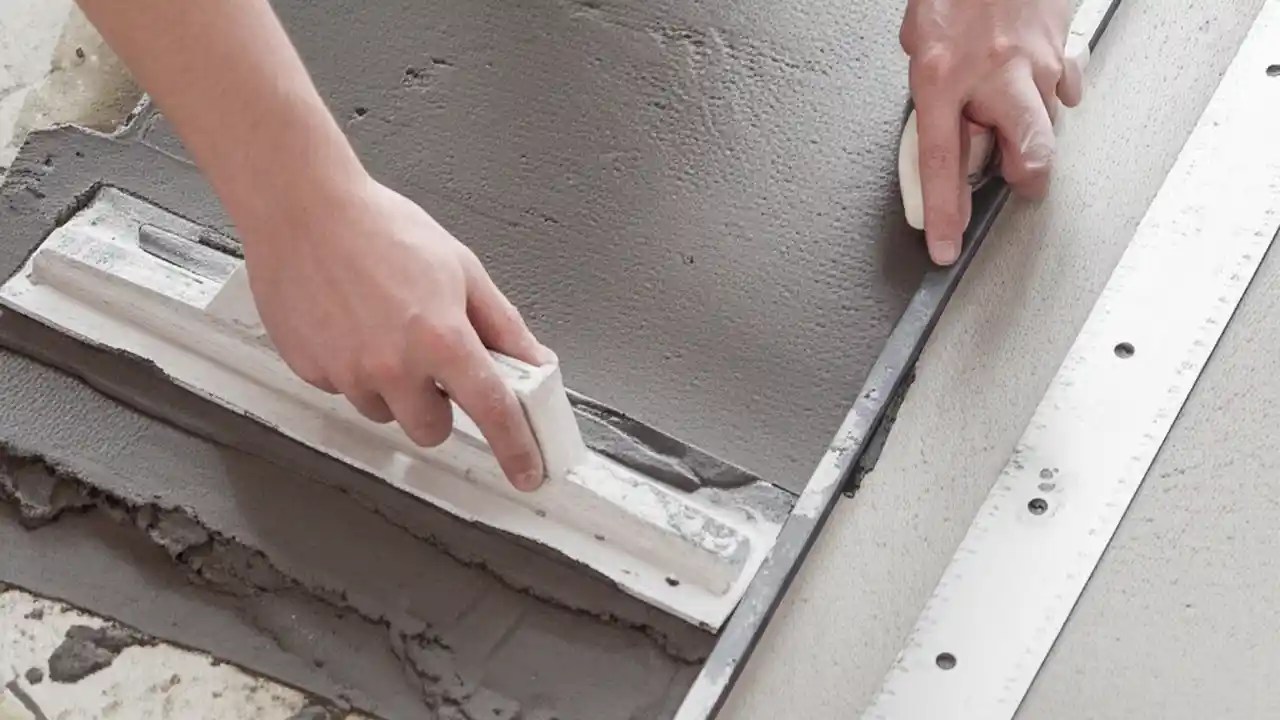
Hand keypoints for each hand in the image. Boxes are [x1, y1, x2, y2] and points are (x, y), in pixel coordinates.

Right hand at [241, 171, 553, 491]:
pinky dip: (353, 368)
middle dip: (436, 407)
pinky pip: (344, 390)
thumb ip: (502, 324)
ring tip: (381, 328)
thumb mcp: (461, 268)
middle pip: (429, 430)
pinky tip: (350, 324)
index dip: (516, 448)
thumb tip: (533, 359)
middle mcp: (394, 365)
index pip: (492, 410)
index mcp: (442, 338)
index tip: (525, 471)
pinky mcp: (312, 371)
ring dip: (391, 387)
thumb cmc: (379, 228)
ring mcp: (348, 372)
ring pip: (383, 411)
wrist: (303, 209)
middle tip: (430, 363)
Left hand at [900, 0, 1083, 264]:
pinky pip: (1063, 88)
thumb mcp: (919, 41)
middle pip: (1029, 153)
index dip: (946, 212)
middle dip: (1026, 178)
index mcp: (940, 75)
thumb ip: (930, 89)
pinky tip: (1029, 80)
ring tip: (1004, 105)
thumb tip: (945, 129)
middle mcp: (993, 73)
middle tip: (1015, 178)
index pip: (941, 162)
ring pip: (1045, 123)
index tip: (946, 248)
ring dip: (1027, 128)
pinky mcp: (1060, 47)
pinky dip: (1048, 93)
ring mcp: (1034, 61)